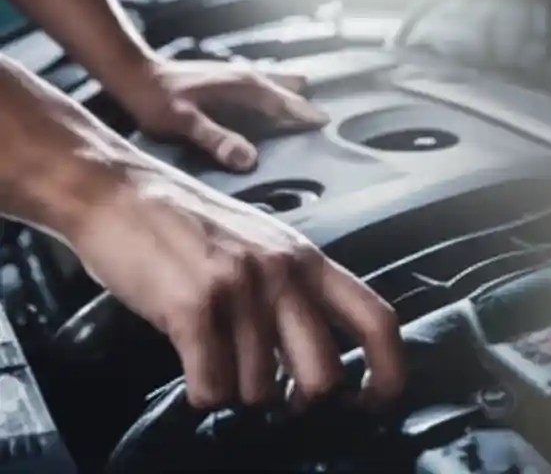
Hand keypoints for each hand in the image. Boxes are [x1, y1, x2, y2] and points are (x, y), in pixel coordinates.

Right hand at [0, 59, 404, 410]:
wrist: (119, 191)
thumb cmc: (189, 224)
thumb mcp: (265, 245)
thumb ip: (298, 291)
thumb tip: (319, 358)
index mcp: (309, 260)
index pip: (378, 320)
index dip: (389, 371)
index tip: (376, 400)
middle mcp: (284, 273)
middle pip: (323, 374)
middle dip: (300, 401)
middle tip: (279, 398)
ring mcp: (240, 289)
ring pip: (260, 390)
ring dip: (237, 390)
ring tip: (217, 357)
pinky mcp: (194, 306)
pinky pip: (212, 387)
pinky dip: (202, 393)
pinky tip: (193, 371)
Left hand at [117, 59, 328, 171]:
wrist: (132, 73)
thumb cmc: (155, 99)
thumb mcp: (184, 123)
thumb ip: (217, 140)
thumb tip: (249, 161)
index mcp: (245, 86)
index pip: (287, 103)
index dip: (306, 115)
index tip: (327, 125)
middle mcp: (246, 76)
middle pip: (288, 89)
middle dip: (303, 104)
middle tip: (317, 123)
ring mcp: (236, 75)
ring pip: (276, 85)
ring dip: (289, 98)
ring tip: (300, 114)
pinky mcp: (226, 79)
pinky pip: (262, 88)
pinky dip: (273, 98)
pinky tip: (267, 111)